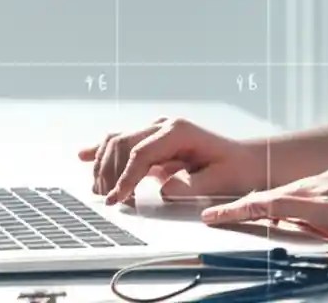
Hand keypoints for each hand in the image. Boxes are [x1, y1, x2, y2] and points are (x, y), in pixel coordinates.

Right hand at [77, 116, 265, 206]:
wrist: (245, 161)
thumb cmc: (234, 170)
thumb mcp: (217, 182)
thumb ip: (189, 186)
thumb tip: (161, 188)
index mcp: (180, 131)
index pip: (140, 152)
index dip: (125, 178)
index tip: (116, 200)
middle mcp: (164, 125)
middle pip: (122, 143)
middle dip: (110, 174)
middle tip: (109, 201)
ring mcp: (156, 130)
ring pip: (116, 141)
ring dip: (103, 166)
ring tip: (100, 191)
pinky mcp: (152, 140)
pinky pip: (121, 140)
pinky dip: (101, 150)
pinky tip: (82, 156)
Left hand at [199, 164, 327, 269]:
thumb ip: (321, 224)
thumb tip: (292, 232)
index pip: (286, 191)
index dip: (256, 202)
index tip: (229, 211)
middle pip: (276, 191)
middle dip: (243, 204)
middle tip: (212, 216)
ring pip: (276, 195)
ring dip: (243, 208)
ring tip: (214, 218)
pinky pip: (284, 204)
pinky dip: (257, 208)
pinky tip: (238, 213)